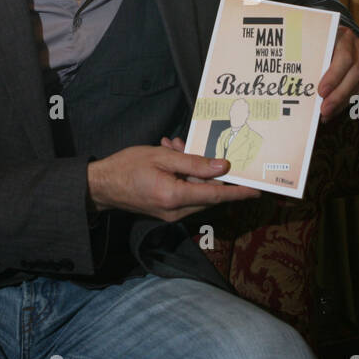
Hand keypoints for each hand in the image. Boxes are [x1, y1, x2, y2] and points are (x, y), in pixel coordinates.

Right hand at [88, 139, 259, 221]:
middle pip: (207, 192)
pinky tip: (170, 155)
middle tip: (190, 144)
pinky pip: (184, 193)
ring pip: (196, 191)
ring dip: (192, 169)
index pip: (216, 195)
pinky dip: (183, 176)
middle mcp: (176, 211)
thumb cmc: (127, 167)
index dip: (239, 192)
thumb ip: (194, 163)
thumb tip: (224, 167)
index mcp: (176, 197)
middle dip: (207, 169)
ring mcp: (171, 214)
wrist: (99, 186)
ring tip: (173, 146)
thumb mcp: (162, 157)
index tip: (259, 190)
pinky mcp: (166, 211)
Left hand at [316, 25, 358, 121]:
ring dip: (339, 102)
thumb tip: (294, 77)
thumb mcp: (313, 41)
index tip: (321, 92)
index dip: (334, 76)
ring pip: (356, 85)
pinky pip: (355, 93)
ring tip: (324, 114)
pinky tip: (329, 113)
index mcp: (344, 36)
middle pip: (353, 74)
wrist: (334, 37)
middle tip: (323, 109)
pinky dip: (341, 104)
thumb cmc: (317, 40)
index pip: (344, 57)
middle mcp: (357, 48)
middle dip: (337, 94)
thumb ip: (308, 55)